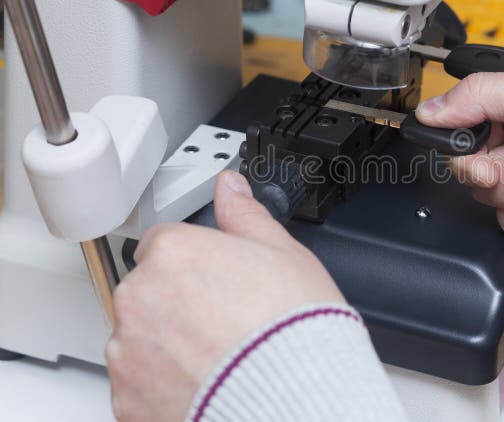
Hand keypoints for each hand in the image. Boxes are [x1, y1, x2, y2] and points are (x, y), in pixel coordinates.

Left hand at [107, 170, 343, 421]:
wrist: (293, 397)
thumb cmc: (291, 328)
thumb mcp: (283, 253)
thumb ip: (245, 215)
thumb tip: (231, 186)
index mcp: (174, 253)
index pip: (166, 242)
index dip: (197, 260)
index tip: (216, 278)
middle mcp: (140, 298)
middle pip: (150, 289)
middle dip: (179, 301)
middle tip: (223, 318)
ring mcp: (129, 351)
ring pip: (141, 337)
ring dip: (168, 343)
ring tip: (218, 356)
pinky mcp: (128, 399)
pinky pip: (139, 382)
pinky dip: (163, 383)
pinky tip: (204, 381)